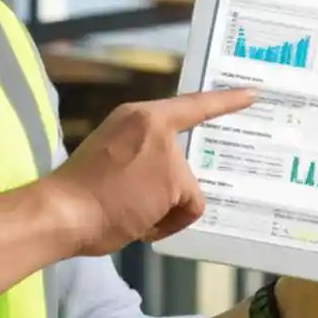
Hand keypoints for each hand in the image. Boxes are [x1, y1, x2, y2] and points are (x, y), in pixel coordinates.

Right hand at [39, 88, 257, 257]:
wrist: (63, 210)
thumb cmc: (77, 191)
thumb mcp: (109, 154)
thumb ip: (137, 154)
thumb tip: (155, 180)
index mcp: (135, 115)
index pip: (188, 105)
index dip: (223, 101)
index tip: (253, 94)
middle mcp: (154, 124)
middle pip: (182, 164)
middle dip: (165, 188)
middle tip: (132, 202)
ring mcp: (167, 152)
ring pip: (185, 189)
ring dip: (163, 208)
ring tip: (127, 213)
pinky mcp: (176, 179)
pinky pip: (190, 208)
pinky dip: (170, 223)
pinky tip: (141, 223)